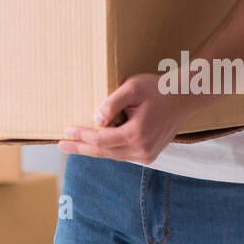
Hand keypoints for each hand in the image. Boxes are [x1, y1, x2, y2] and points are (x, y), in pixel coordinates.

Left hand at [56, 73, 189, 162]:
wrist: (183, 98)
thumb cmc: (157, 89)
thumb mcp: (132, 88)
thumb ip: (112, 103)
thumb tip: (95, 120)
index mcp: (136, 134)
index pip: (100, 139)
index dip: (80, 136)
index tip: (64, 132)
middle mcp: (142, 150)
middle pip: (103, 151)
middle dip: (80, 148)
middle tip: (60, 145)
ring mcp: (146, 155)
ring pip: (112, 155)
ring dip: (92, 149)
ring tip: (73, 145)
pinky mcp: (149, 155)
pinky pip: (121, 154)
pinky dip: (106, 149)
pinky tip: (94, 145)